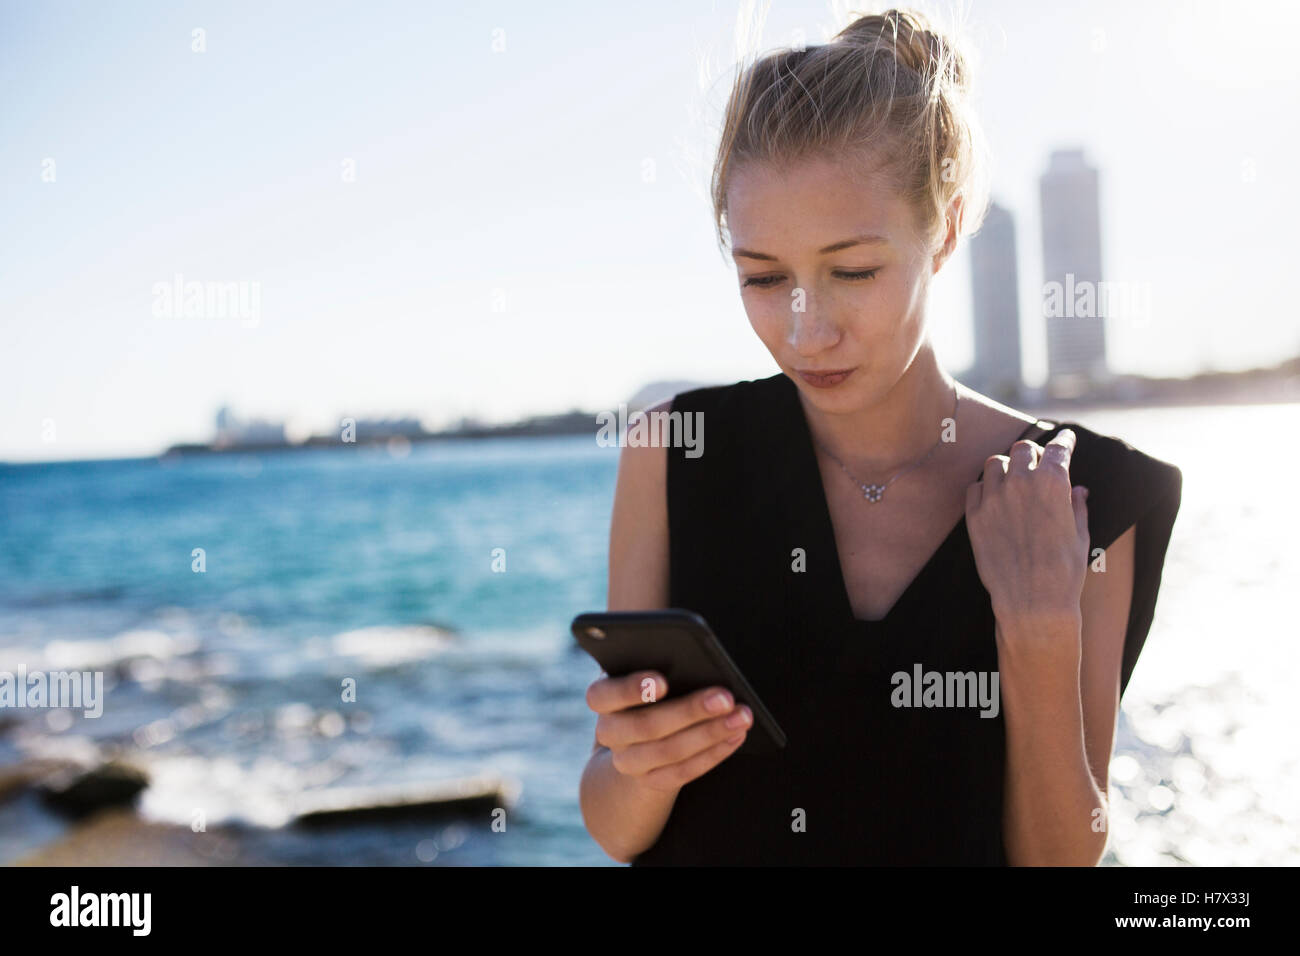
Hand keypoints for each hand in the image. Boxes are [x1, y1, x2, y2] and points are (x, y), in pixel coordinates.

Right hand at [585, 671, 751, 792]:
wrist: (632, 737)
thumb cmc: (647, 687)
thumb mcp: (642, 669)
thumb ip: (657, 660)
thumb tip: (694, 660)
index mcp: (601, 697)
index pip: (603, 695)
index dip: (630, 689)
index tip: (663, 680)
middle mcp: (609, 732)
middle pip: (646, 725)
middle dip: (690, 711)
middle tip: (725, 697)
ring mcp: (628, 761)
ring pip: (669, 752)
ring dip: (711, 733)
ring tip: (742, 716)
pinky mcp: (651, 780)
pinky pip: (683, 772)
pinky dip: (714, 754)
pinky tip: (736, 735)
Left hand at [965, 429, 1089, 637]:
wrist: (1033, 600)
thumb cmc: (1064, 570)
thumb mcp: (1080, 534)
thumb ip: (1077, 506)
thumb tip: (1078, 491)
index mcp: (1053, 482)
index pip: (1058, 448)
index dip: (1064, 441)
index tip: (1066, 439)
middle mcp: (1022, 483)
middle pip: (1022, 450)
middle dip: (1032, 453)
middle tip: (1036, 462)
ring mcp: (995, 498)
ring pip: (995, 464)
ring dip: (1006, 468)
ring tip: (1013, 480)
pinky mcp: (975, 516)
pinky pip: (975, 488)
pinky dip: (984, 488)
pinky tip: (993, 498)